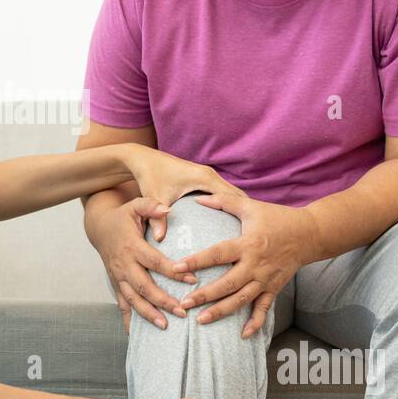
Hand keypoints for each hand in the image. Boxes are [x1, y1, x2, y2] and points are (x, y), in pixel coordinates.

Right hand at [86, 195, 198, 331]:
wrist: (99, 228)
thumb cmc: (123, 217)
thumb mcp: (135, 205)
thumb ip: (151, 206)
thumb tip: (167, 209)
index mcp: (132, 246)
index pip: (155, 262)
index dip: (173, 272)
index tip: (192, 280)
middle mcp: (123, 264)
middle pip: (144, 286)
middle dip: (163, 300)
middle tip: (182, 311)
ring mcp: (118, 277)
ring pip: (132, 299)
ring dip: (148, 314)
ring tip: (165, 326)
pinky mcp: (115, 285)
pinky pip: (121, 305)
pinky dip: (128, 320)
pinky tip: (136, 336)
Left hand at [123, 145, 245, 241]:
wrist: (142, 158)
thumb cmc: (150, 175)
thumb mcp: (156, 196)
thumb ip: (158, 218)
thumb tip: (160, 240)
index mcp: (204, 178)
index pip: (231, 197)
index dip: (243, 213)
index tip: (253, 232)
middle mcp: (210, 175)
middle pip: (236, 196)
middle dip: (246, 214)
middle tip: (255, 237)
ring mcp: (208, 176)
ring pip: (230, 195)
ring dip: (238, 211)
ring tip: (247, 234)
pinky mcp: (203, 180)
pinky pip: (221, 195)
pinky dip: (227, 208)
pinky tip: (229, 226)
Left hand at [172, 191, 320, 338]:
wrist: (310, 234)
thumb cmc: (277, 217)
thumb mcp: (249, 206)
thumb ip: (222, 201)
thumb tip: (197, 198)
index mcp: (247, 244)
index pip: (218, 254)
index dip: (197, 261)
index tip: (178, 268)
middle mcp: (255, 264)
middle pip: (227, 283)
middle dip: (205, 295)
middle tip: (184, 304)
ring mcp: (265, 279)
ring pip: (241, 300)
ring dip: (222, 311)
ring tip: (201, 321)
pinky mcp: (274, 288)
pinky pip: (264, 308)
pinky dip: (256, 323)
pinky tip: (243, 335)